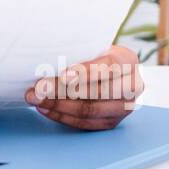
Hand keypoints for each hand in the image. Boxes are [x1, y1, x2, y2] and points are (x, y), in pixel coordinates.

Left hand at [24, 45, 142, 129]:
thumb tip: (45, 55)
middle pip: (97, 92)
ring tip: (35, 99)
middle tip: (38, 88)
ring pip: (90, 110)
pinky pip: (85, 123)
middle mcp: (132, 85)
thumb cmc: (92, 53)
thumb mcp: (90, 45)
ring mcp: (124, 107)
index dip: (86, 72)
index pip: (109, 66)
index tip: (63, 76)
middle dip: (63, 91)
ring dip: (58, 106)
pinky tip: (44, 108)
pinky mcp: (111, 122)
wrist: (105, 69)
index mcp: (128, 60)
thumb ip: (76, 50)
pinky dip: (62, 116)